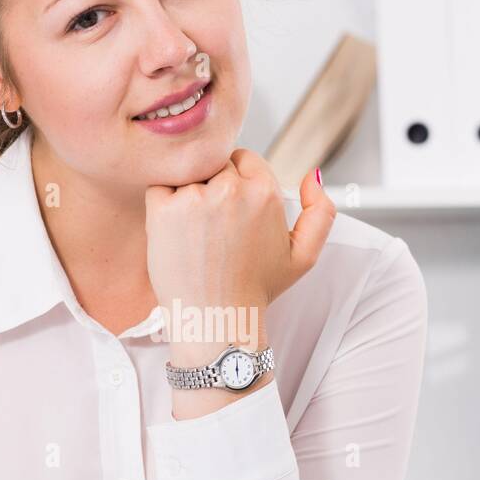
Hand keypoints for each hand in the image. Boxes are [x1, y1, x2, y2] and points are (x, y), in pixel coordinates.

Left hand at [144, 150, 334, 334]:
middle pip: (215, 163)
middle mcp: (231, 190)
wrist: (216, 321)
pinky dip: (162, 202)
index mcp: (265, 193)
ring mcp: (195, 198)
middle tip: (211, 226)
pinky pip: (159, 186)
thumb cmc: (255, 291)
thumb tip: (313, 173)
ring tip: (193, 232)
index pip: (243, 159)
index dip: (236, 183)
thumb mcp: (303, 256)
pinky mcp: (163, 210)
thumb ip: (321, 211)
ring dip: (187, 193)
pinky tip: (174, 230)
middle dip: (212, 186)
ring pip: (188, 174)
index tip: (230, 213)